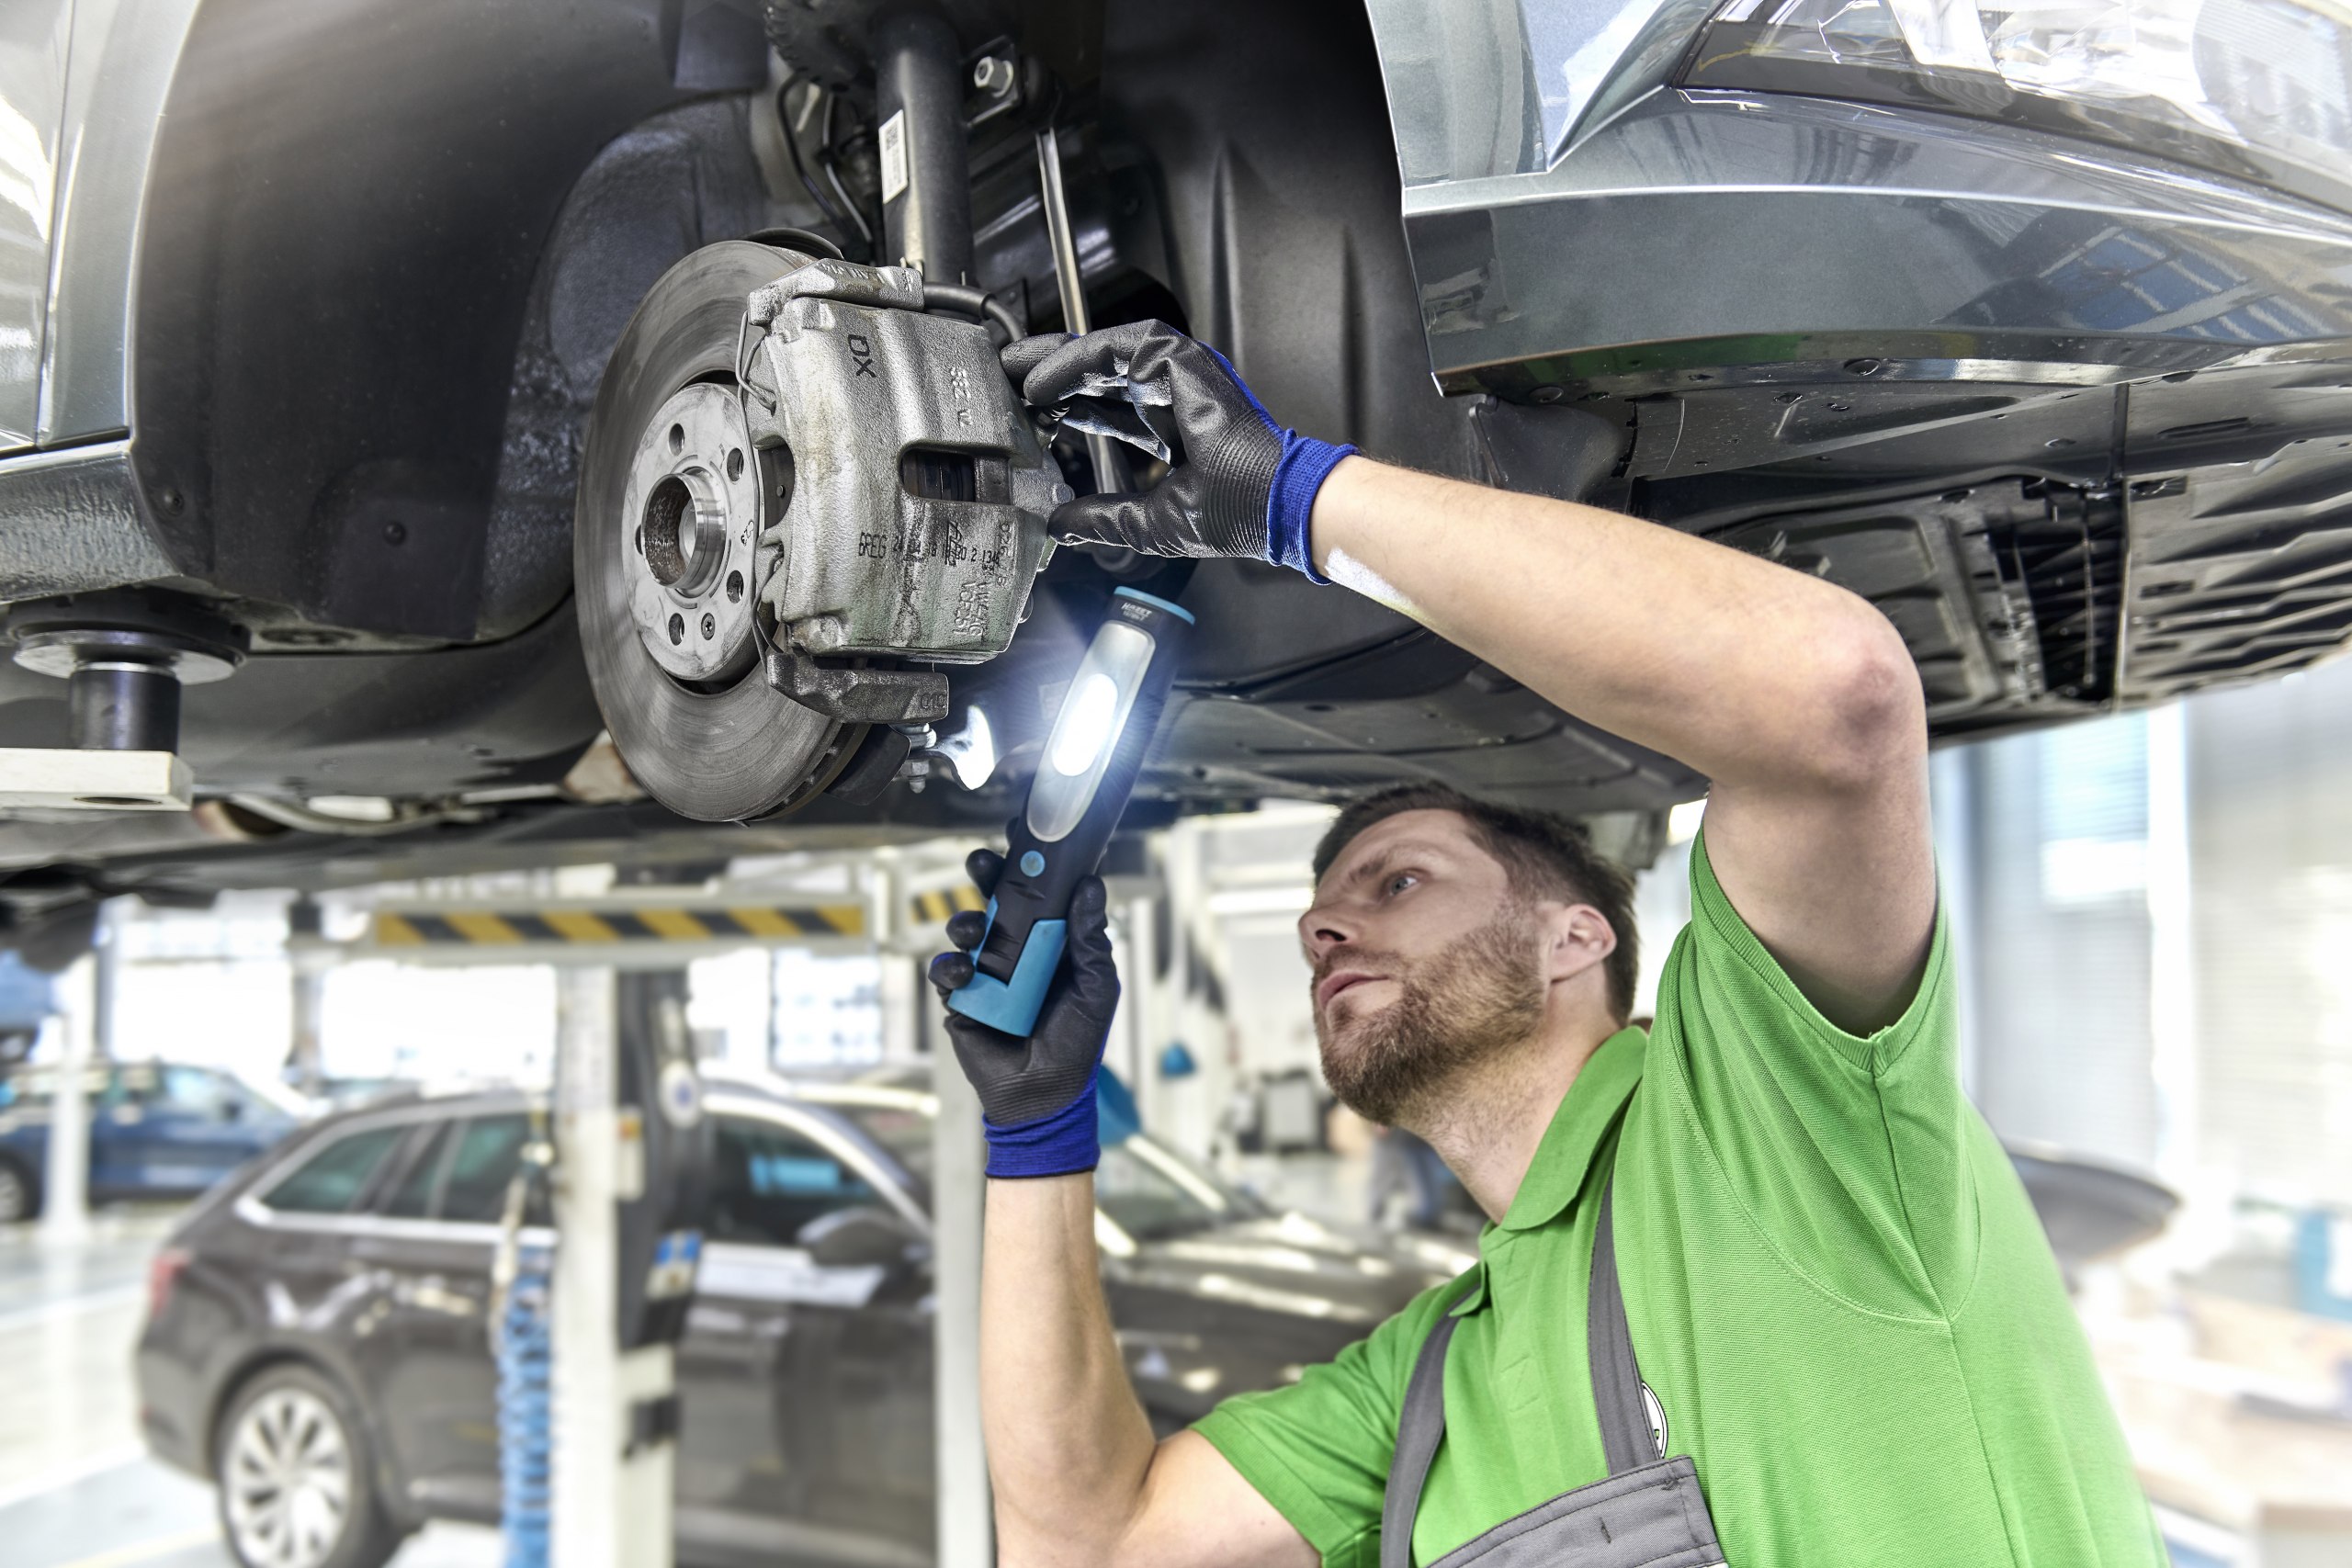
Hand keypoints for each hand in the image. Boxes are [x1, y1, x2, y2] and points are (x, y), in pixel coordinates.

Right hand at [930, 847, 1120, 1177]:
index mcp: (1050, 942)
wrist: (1046, 1096)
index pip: (1039, 892)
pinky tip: (962, 970)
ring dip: (965, 920)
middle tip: (983, 861)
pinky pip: (947, 972)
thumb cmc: (1076, 1042)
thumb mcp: (1095, 986)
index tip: (1023, 830)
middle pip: (995, 899)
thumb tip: (1091, 886)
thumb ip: (1091, 938)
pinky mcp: (961, 999)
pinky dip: (950, 966)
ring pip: (966, 929)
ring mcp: (986, 973)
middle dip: (986, 875)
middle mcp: (1016, 950)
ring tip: (973, 927)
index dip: (1030, 861)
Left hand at [1003, 321, 1355, 579]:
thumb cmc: (1233, 512)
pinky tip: (1042, 384)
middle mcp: (1173, 394)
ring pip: (1102, 352)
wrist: (1270, 504)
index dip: (1067, 405)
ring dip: (1054, 360)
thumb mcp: (1148, 522)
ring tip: (1012, 370)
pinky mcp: (1180, 361)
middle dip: (1049, 375)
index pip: (1107, 406)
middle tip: (1006, 379)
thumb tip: (1058, 524)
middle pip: (1098, 373)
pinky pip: (1114, 350)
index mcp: (1171, 427)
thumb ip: (1102, 518)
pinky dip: (1074, 362)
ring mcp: (1178, 373)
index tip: (1030, 412)